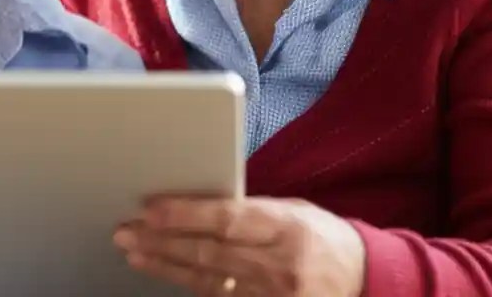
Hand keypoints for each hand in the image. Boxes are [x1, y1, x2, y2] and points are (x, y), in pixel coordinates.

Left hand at [113, 196, 364, 296]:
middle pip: (209, 253)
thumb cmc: (322, 237)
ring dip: (165, 266)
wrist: (365, 280)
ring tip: (134, 251)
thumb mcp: (291, 211)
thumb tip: (195, 204)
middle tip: (126, 231)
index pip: (226, 219)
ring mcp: (274, 295)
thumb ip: (249, 211)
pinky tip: (164, 274)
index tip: (149, 208)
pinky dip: (190, 286)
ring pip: (207, 280)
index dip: (184, 214)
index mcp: (286, 227)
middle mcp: (279, 264)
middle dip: (162, 241)